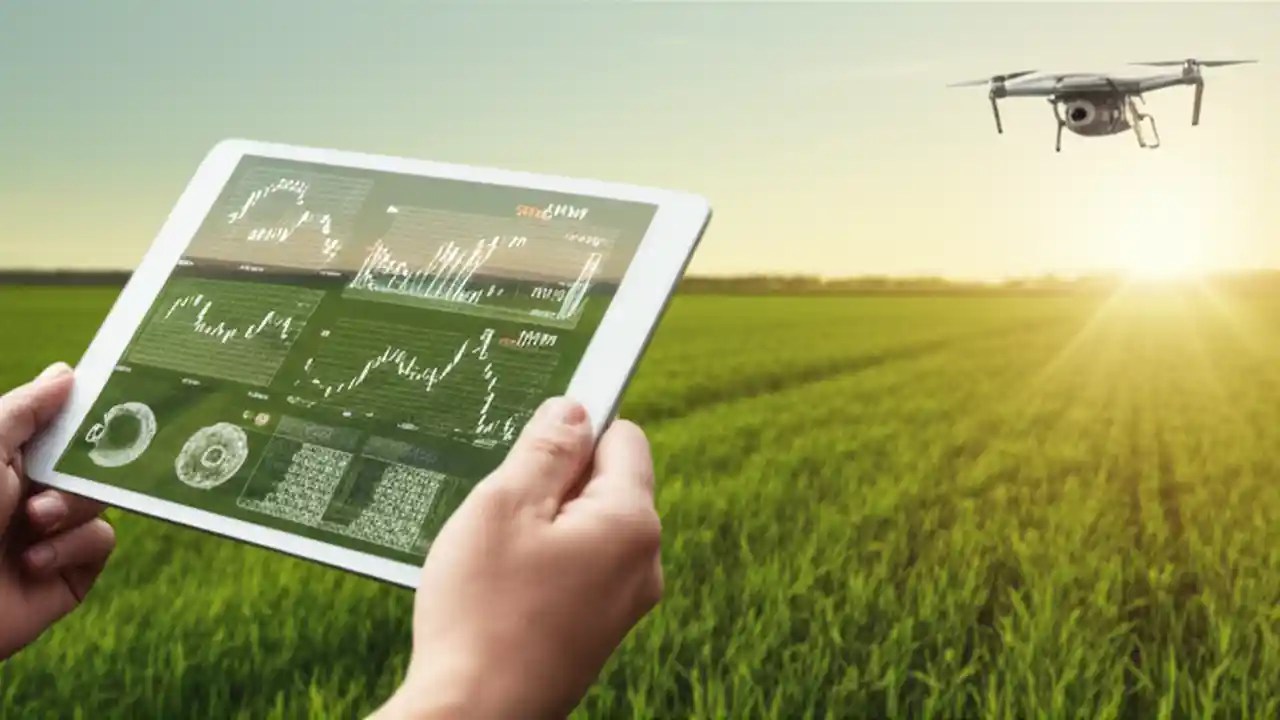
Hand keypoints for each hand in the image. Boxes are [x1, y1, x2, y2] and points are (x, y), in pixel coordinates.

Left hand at [0, 362, 115, 659]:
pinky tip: (34, 561)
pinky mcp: (69, 573)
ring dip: (70, 509)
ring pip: (99, 501)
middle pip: (92, 463)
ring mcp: (50, 534)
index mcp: (6, 461)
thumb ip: (27, 409)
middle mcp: (28, 494)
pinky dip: (73, 547)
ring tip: (33, 524)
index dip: (87, 416)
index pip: (60, 427)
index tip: (117, 404)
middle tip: (58, 474)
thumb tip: (67, 373)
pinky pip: (101, 542)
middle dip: (80, 468)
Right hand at [373, 397, 662, 719]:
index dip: (577, 429)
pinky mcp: (597, 634)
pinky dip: (541, 566)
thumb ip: (546, 449)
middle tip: (501, 510)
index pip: (624, 438)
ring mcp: (623, 605)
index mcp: (631, 523)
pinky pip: (577, 572)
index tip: (530, 446)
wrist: (473, 719)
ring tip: (495, 556)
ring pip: (586, 530)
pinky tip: (500, 588)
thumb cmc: (483, 612)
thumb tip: (576, 408)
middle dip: (553, 483)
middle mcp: (643, 564)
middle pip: (605, 485)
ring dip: (541, 527)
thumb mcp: (505, 506)